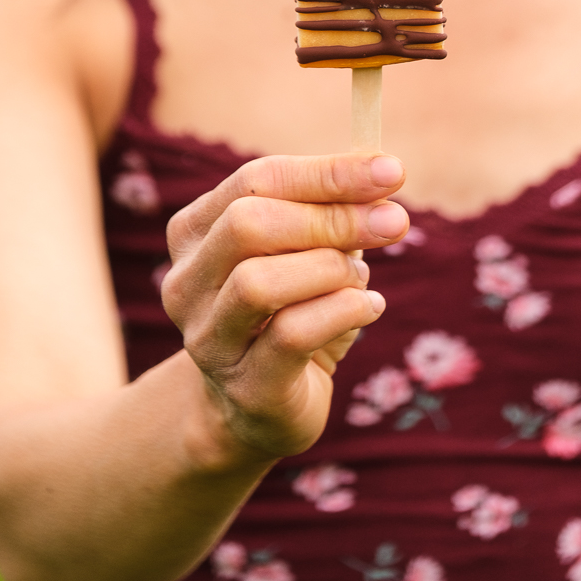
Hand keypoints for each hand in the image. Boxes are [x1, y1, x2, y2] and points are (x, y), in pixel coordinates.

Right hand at [161, 152, 407, 462]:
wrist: (257, 409)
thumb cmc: (290, 309)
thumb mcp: (307, 252)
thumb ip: (335, 211)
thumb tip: (382, 172)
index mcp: (195, 232)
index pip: (256, 180)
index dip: (327, 172)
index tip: (392, 171)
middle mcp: (186, 282)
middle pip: (248, 224)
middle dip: (331, 218)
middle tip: (394, 223)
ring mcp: (207, 338)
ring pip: (259, 282)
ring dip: (330, 269)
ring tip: (361, 277)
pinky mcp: (244, 386)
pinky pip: (292, 335)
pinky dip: (343, 311)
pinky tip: (370, 307)